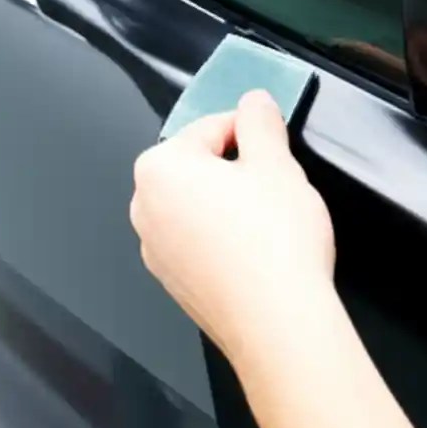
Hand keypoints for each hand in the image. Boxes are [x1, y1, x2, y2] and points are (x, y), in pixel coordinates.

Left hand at [130, 90, 334, 362]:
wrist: (278, 322)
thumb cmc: (274, 246)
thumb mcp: (278, 164)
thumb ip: (261, 123)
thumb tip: (254, 104)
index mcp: (160, 169)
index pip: (210, 127)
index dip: (251, 132)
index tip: (274, 139)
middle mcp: (146, 209)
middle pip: (200, 169)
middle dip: (239, 171)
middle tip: (279, 185)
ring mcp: (157, 251)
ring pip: (201, 208)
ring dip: (234, 207)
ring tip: (273, 222)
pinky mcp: (177, 284)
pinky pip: (202, 245)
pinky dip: (228, 241)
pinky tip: (261, 252)